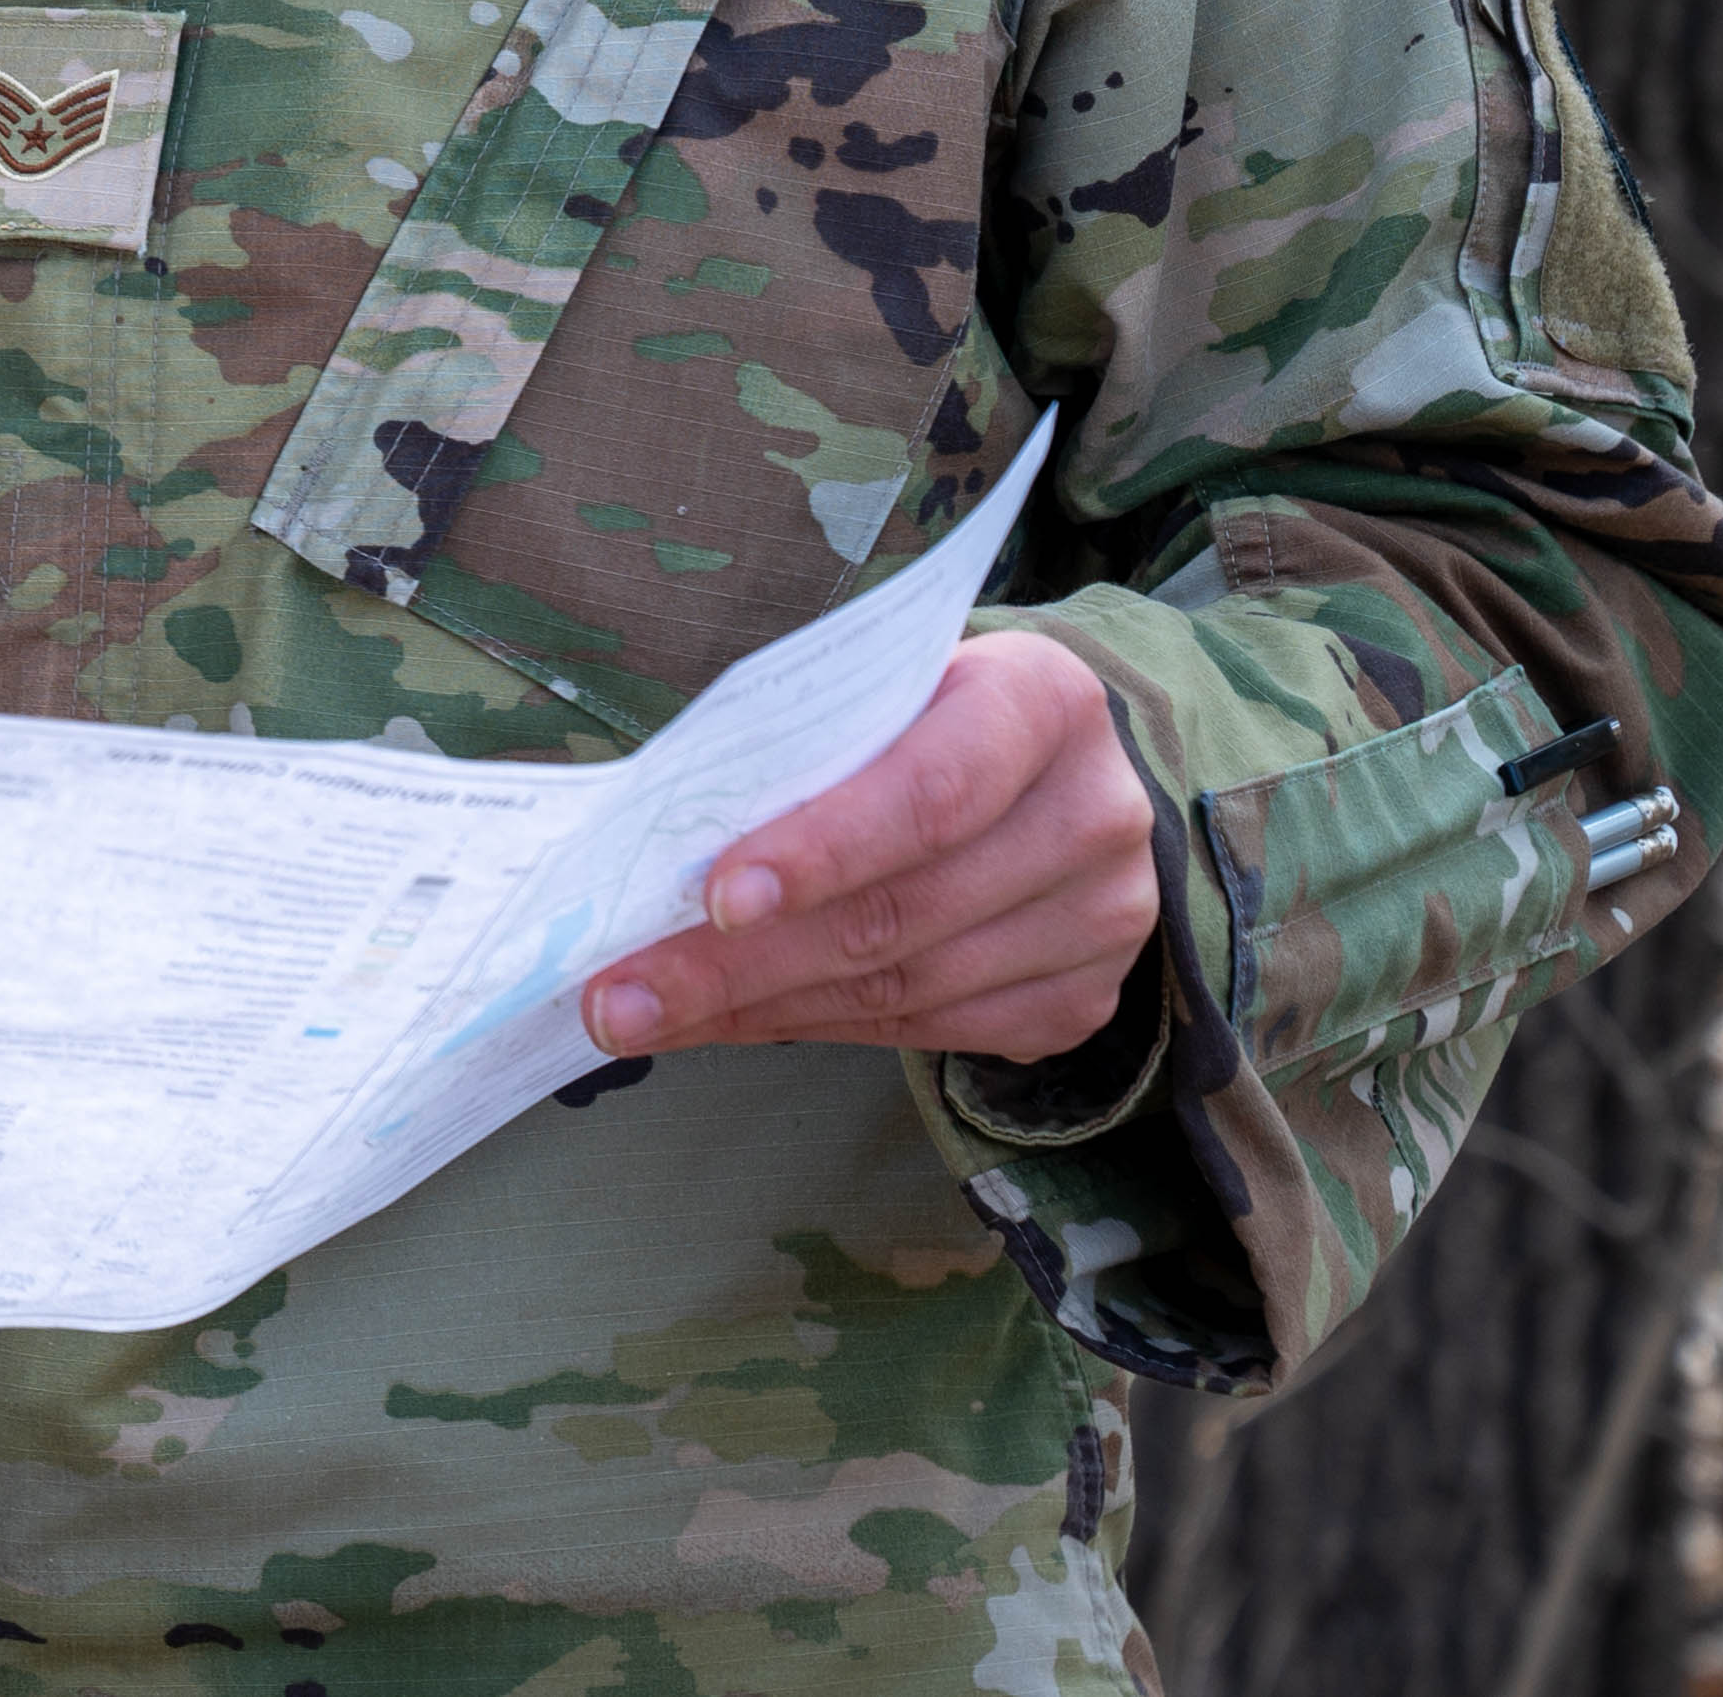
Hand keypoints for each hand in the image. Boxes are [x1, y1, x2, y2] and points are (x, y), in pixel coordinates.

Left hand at [576, 632, 1159, 1062]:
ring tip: (649, 1015)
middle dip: (739, 962)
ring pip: (905, 987)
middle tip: (622, 994)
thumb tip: (657, 846)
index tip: (714, 898)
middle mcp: (1093, 814)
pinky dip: (817, 1029)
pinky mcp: (1082, 999)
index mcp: (1042, 703)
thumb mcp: (885, 690)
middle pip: (900, 911)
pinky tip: (733, 1024)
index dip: (821, 850)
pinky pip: (930, 1031)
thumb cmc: (931, 714)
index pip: (930, 792)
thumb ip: (805, 750)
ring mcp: (1101, 919)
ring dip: (758, 1009)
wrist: (1060, 767)